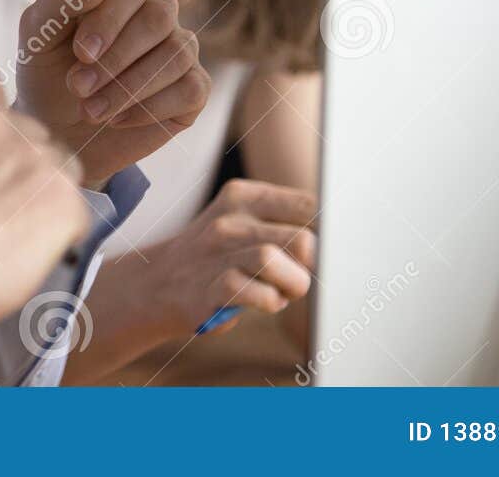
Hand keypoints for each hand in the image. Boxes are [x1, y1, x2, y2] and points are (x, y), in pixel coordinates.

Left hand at [13, 0, 210, 184]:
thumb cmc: (48, 72)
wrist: (57, 130)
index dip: (109, 19)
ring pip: (176, 54)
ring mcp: (180, 49)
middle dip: (117, 57)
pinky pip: (190, 89)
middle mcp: (157, 12)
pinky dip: (149, 108)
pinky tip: (117, 119)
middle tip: (78, 87)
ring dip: (128, 87)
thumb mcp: (39, 34)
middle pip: (160, 16)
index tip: (81, 53)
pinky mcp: (193, 88)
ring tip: (90, 110)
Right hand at [132, 179, 315, 338]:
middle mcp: (229, 218)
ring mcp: (215, 252)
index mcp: (243, 196)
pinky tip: (263, 302)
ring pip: (274, 260)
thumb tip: (339, 241)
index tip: (325, 249)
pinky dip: (270, 302)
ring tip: (283, 292)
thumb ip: (285, 224)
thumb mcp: (244, 223)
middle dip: (310, 268)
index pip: (308, 204)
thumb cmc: (219, 256)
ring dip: (292, 285)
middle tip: (298, 278)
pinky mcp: (209, 287)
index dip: (327, 232)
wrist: (159, 283)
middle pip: (302, 239)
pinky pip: (256, 293)